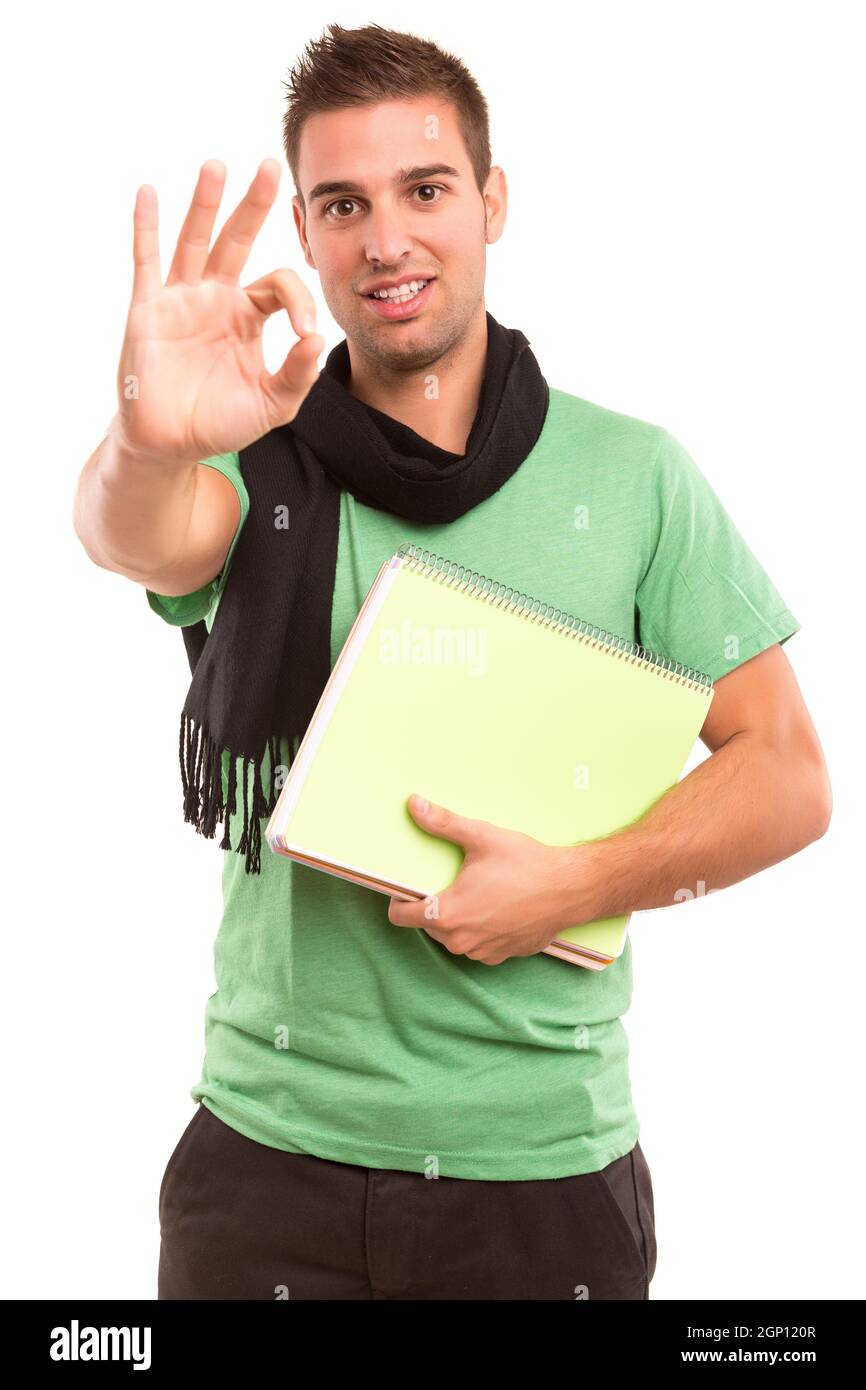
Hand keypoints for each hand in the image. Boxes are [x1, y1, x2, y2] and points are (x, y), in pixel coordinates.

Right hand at [113, 158, 324, 463]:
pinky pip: (146, 262)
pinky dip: (146, 228)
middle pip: (238, 240)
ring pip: (195, 241)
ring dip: (205, 204)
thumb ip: (299, 374)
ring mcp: (180, 299)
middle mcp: (216, 298)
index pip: (279, 284)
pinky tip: (149, 192)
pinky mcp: (148, 310)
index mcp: (248, 316)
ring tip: (217, 165)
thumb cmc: (221, 423)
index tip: (305, 332)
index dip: (298, 300)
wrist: (172, 444)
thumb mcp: (273, 405)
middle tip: (272, 166)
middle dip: (254, 205)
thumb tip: (319, 338)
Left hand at [387, 795, 584, 964]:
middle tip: (453, 880)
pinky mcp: (501, 955)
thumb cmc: (526, 864)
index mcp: (447, 914)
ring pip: (453, 936)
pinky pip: (478, 943)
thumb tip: (415, 804)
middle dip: (434, 905)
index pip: (401, 916)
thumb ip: (443, 823)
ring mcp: (481, 951)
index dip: (400, 899)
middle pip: (427, 925)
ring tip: (479, 892)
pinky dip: (481, 929)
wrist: (571, 889)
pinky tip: (497, 907)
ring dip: (458, 918)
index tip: (408, 886)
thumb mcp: (481, 837)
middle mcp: (460, 940)